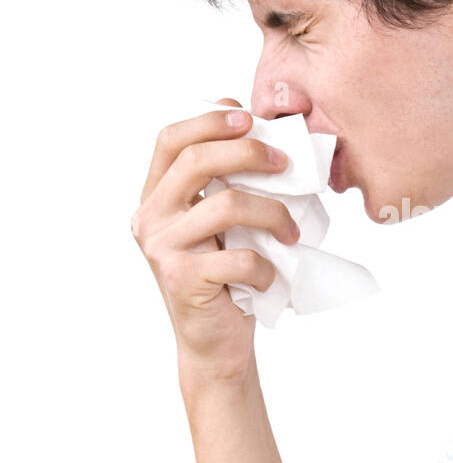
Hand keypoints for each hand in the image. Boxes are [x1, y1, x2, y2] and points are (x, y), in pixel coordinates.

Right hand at [131, 98, 298, 381]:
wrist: (215, 343)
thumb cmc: (226, 276)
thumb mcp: (224, 223)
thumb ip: (227, 182)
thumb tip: (261, 131)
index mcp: (156, 196)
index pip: (171, 139)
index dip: (210, 120)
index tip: (250, 118)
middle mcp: (150, 218)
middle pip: (196, 160)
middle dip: (248, 152)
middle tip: (285, 163)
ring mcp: (162, 248)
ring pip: (227, 204)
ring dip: (273, 214)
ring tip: (292, 234)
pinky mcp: (183, 279)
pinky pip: (241, 256)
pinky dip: (267, 266)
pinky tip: (269, 277)